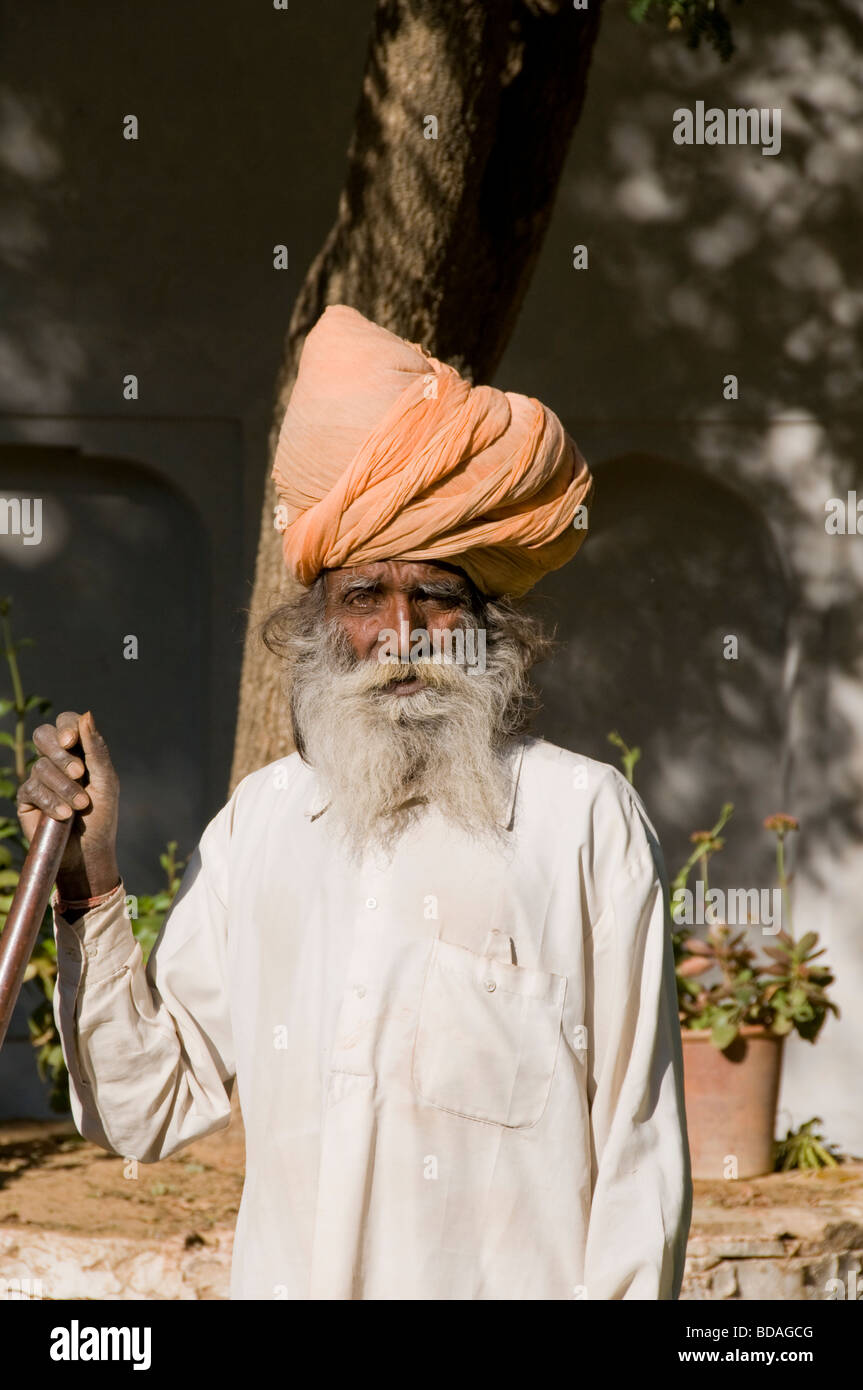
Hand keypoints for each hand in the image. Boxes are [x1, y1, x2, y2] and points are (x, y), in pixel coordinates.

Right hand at [16, 710, 119, 900]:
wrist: (89, 852)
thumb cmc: (102, 816)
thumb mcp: (106, 782)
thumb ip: (96, 750)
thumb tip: (86, 715)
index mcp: (78, 751)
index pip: (66, 723)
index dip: (66, 727)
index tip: (72, 742)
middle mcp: (56, 761)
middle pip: (43, 735)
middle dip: (61, 754)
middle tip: (79, 773)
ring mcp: (39, 779)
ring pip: (41, 766)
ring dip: (65, 787)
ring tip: (80, 806)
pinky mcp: (28, 799)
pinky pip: (32, 789)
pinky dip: (51, 802)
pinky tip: (64, 816)